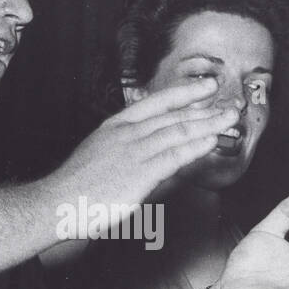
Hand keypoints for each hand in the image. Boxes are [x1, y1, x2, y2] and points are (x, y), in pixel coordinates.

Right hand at [47, 78, 234, 234]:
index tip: (206, 87)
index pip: (156, 103)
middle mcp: (127, 132)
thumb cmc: (76, 188)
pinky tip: (211, 141)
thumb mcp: (102, 159)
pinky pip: (174, 155)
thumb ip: (130, 155)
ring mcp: (134, 151)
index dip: (184, 93)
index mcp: (116, 126)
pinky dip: (195, 146)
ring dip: (208, 124)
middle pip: (173, 116)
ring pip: (178, 132)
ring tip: (230, 119)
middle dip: (205, 109)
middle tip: (230, 103)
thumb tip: (160, 163)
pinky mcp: (139, 172)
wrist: (58, 202)